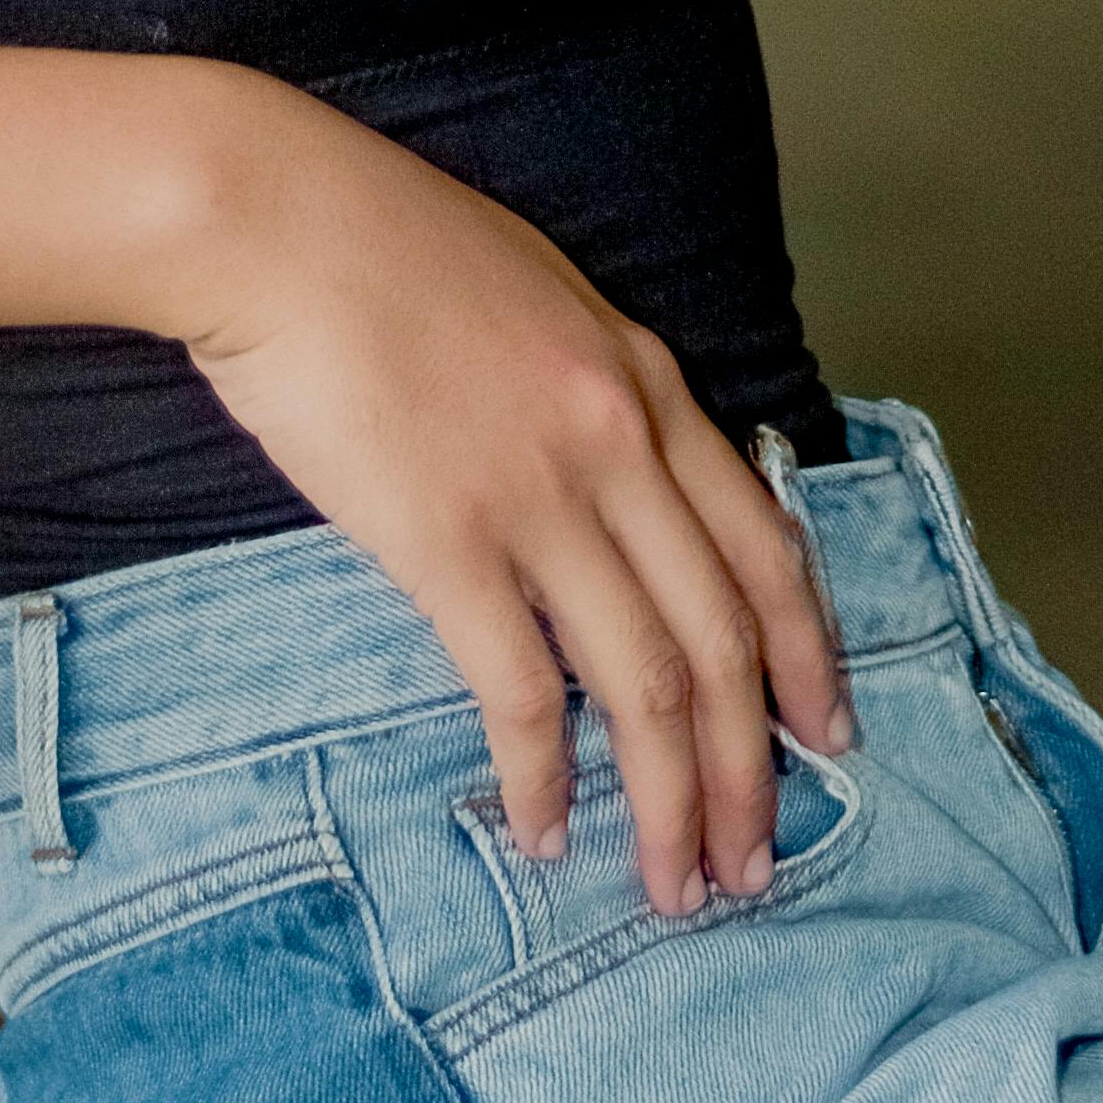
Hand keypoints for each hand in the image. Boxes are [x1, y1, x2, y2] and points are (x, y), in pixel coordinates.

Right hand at [166, 89, 853, 918]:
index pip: (765, 548)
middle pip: (723, 641)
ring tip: (672, 883)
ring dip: (669, 800)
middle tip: (754, 865)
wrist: (273, 219)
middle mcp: (620, 446)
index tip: (828, 738)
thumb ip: (594, 391)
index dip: (809, 657)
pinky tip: (546, 828)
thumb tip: (612, 478)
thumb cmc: (383, 247)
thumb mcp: (540, 298)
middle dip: (749, 770)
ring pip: (645, 684)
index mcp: (647, 386)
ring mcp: (541, 497)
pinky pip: (522, 689)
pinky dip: (544, 773)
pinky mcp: (447, 542)